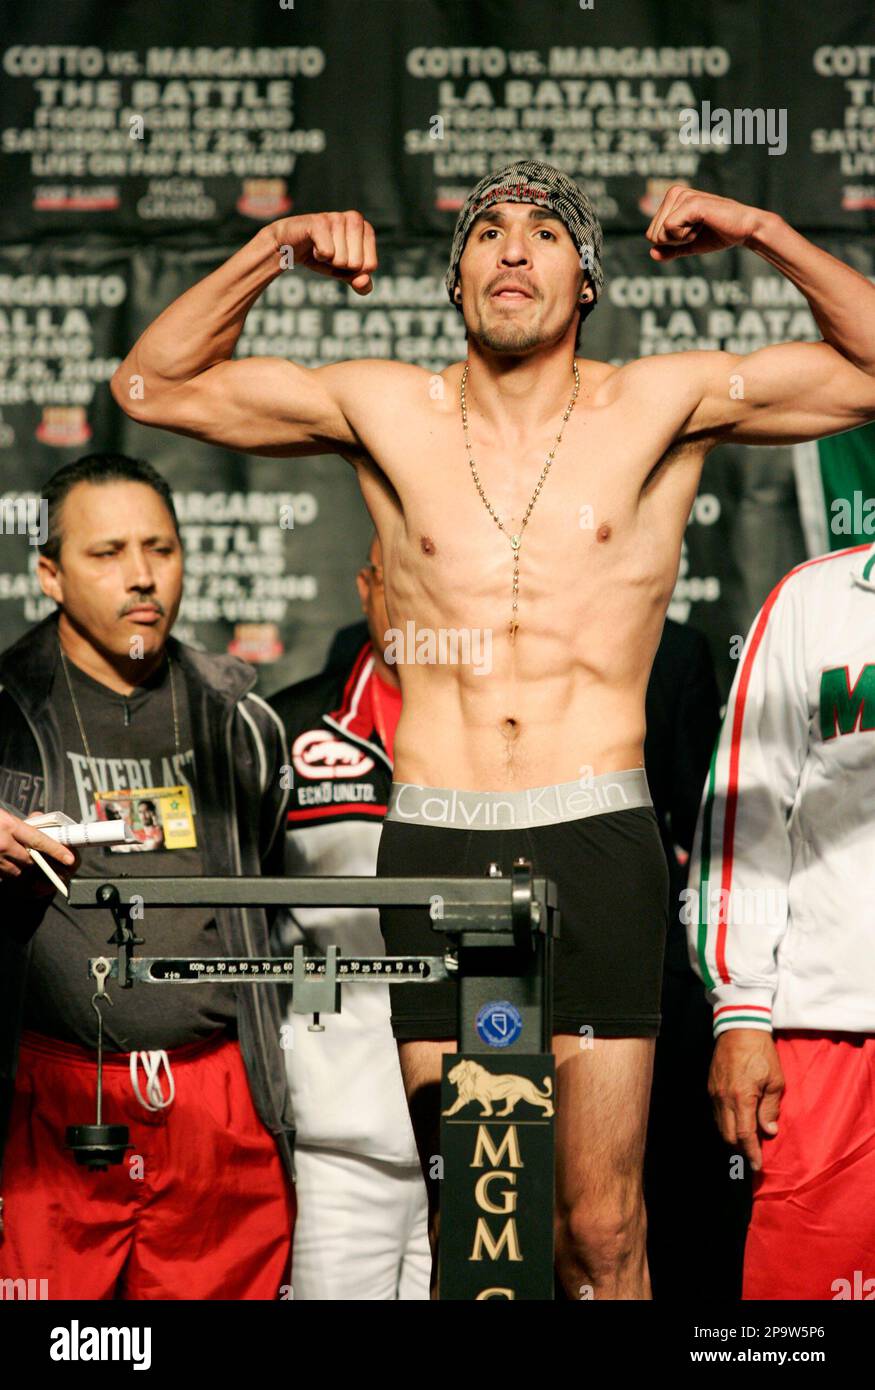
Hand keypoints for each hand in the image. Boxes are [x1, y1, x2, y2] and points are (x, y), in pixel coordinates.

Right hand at [0, 808, 79, 898]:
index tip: (70, 858)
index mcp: (8, 825)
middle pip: (29, 860)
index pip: (39, 840)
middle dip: (35, 861)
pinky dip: (5, 872)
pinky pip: (2, 876)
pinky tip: (3, 862)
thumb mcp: (2, 815)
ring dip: (19, 868)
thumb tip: (38, 822)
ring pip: (15, 871)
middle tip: (38, 859)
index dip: (56, 850)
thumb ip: (20, 822)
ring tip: (13, 858)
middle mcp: (2, 843)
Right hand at [267, 210, 377, 293]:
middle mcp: (355, 218)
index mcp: (366, 228)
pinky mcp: (320, 222)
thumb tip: (364, 283)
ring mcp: (337, 218)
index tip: (341, 258)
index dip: (353, 271)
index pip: (370, 266)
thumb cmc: (322, 256)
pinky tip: (312, 246)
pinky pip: (327, 253)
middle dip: (340, 266)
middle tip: (328, 253)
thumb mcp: (345, 273)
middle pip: (357, 264)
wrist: (290, 246)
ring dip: (328, 261)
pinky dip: (318, 257)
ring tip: (320, 248)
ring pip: (342, 260)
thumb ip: (360, 282)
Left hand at [645, 186, 763, 261]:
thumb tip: (652, 254)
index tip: (692, 232)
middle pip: (652, 235)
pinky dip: (687, 236)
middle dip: (675, 242)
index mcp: (670, 199)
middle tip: (698, 230)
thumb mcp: (688, 245)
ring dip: (683, 238)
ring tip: (702, 225)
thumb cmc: (718, 234)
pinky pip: (670, 229)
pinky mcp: (690, 202)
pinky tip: (703, 224)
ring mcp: (682, 195)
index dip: (671, 243)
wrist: (744, 230)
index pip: (651, 234)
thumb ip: (670, 250)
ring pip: (660, 233)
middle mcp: (674, 193)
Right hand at [708, 1028, 783, 1172]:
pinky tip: (736, 1124)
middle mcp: (723, 1098)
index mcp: (741, 1098)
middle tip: (753, 1158)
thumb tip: (768, 1131)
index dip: (750, 1153)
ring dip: (732, 1138)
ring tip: (746, 1144)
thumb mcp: (775, 1081)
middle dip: (740, 1150)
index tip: (757, 1166)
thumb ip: (770, 1108)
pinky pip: (716, 1113)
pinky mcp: (710, 1087)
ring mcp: (714, 1093)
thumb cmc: (761, 1053)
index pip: (744, 1135)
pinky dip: (725, 1124)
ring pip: (719, 1126)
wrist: (739, 1028)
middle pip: (727, 1136)